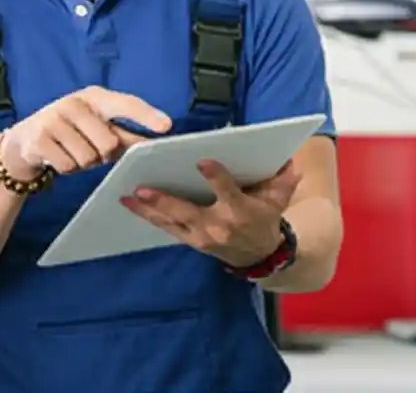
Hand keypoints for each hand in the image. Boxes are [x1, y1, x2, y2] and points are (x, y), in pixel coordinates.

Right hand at [0, 86, 170, 178]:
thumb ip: (128, 137)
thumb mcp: (99, 130)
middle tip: (90, 149)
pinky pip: (68, 166)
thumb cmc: (72, 135)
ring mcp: (54, 118)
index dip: (146, 115)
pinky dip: (66, 168)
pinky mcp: (39, 137)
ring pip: (88, 157)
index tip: (166, 126)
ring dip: (83, 164)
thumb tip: (158, 144)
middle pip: (109, 143)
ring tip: (71, 152)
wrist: (25, 141)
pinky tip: (57, 157)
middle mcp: (75, 103)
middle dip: (103, 155)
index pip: (125, 104)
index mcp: (96, 97)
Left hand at [122, 158, 301, 268]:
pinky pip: (166, 228)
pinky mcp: (190, 241)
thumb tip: (290, 159)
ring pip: (170, 221)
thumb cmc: (265, 219)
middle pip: (187, 211)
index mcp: (239, 210)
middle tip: (142, 187)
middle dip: (164, 200)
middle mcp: (217, 225)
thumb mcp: (279, 199)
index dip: (216, 176)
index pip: (227, 191)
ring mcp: (201, 236)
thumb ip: (284, 179)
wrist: (260, 256)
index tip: (202, 161)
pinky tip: (131, 205)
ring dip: (147, 209)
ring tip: (125, 196)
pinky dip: (148, 217)